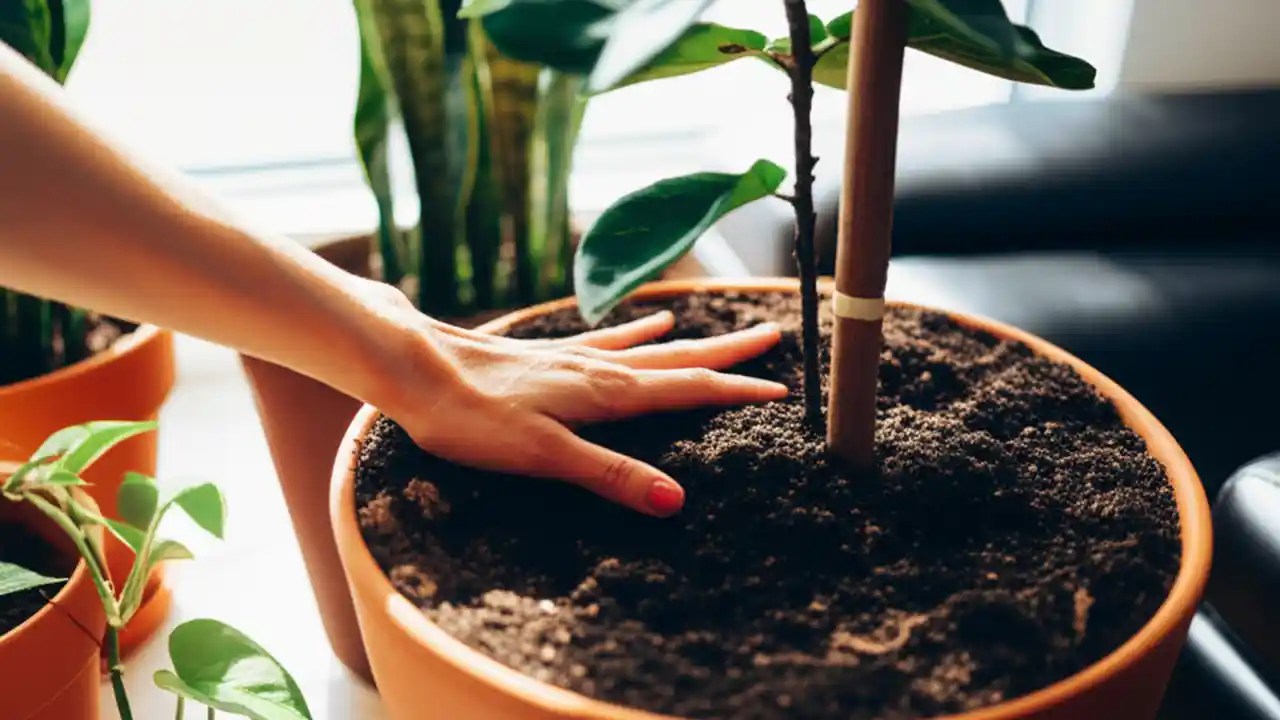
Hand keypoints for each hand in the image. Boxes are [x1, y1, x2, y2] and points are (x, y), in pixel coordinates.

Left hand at [373, 290, 786, 517]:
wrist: (414, 367)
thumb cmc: (472, 417)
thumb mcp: (545, 457)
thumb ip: (611, 475)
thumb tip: (675, 500)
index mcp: (607, 394)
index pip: (688, 390)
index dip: (735, 391)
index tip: (782, 389)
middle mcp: (599, 369)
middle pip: (680, 360)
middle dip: (730, 356)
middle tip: (777, 339)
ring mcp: (574, 357)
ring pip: (652, 348)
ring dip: (695, 344)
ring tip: (730, 335)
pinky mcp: (549, 355)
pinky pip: (611, 339)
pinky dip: (639, 331)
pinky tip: (651, 321)